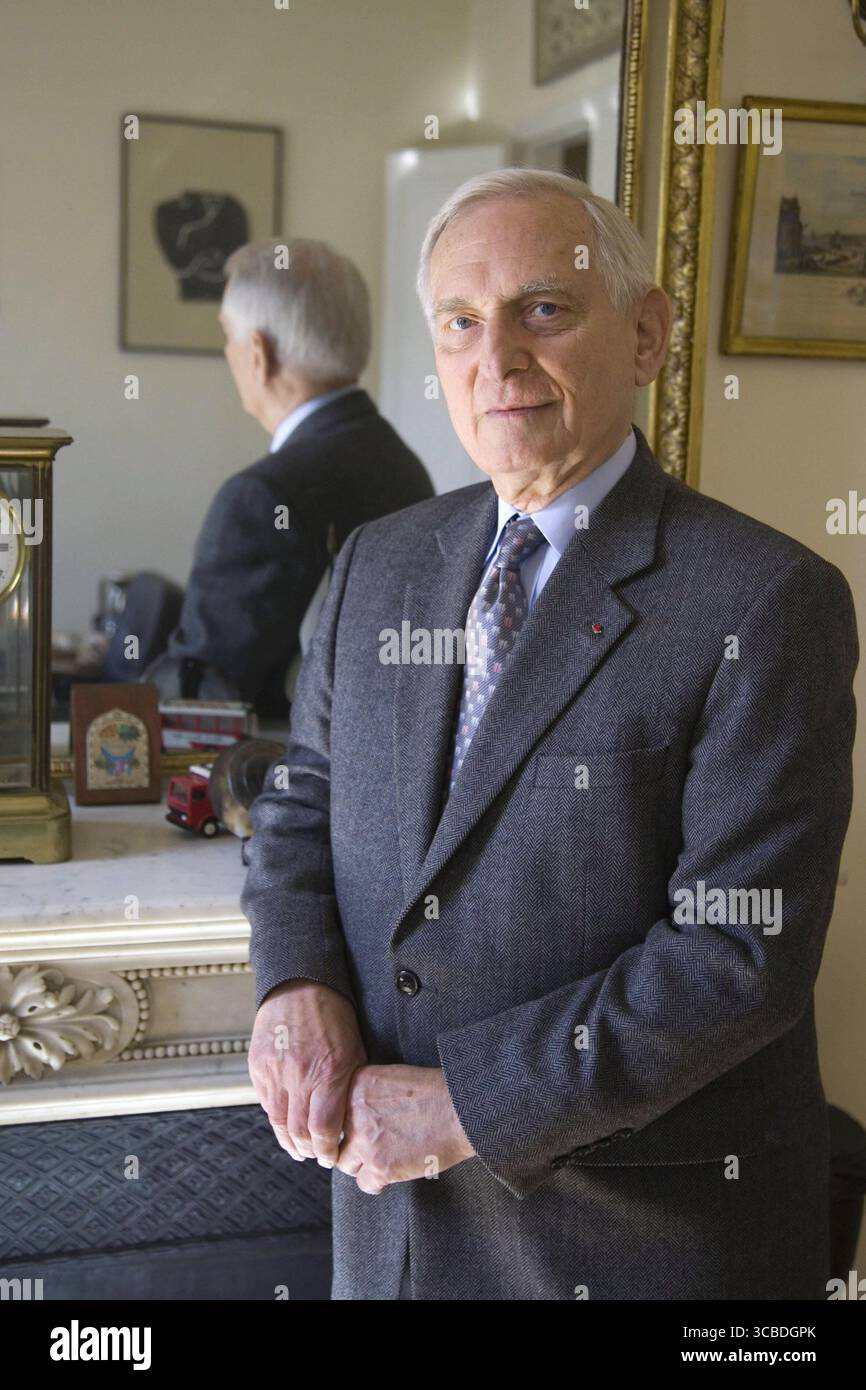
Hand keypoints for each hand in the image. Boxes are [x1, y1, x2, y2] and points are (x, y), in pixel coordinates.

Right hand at [248, 979, 366, 1166]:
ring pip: (278, 1122)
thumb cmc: (333, 1017)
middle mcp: (298, 1075)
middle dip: (309, 1151)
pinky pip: (266, 1103)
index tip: (332, 1156)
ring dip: (289, 1141)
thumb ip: (348, 1088)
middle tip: (316, 1155)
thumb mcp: (354, 1051)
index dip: (328, 1150)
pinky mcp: (257, 1067)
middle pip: (298, 1133)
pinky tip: (286, 1125)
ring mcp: (274, 1072)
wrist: (300, 986)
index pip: (323, 1130)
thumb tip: (347, 1122)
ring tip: (299, 1148)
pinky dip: (276, 1119)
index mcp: (327, 1072)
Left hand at [335, 1064, 474, 1194]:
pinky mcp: (380, 1166)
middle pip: (336, 1139)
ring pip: (346, 1164)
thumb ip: (365, 1094)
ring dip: (362, 1165)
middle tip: (369, 1148)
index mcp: (356, 1086)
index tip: (355, 1130)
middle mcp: (354, 1112)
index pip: (333, 1112)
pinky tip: (390, 1174)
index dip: (346, 1123)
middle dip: (351, 1146)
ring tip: (381, 1160)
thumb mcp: (391, 1077)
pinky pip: (365, 1184)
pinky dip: (377, 1182)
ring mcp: (364, 1141)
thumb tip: (349, 1115)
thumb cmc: (434, 1092)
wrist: (460, 1110)